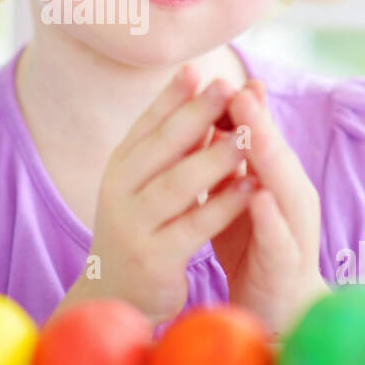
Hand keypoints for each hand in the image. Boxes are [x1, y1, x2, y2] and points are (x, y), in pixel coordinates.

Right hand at [85, 64, 258, 326]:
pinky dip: (222, 205)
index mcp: (120, 166)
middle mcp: (118, 190)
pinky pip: (192, 226)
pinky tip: (249, 187)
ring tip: (247, 134)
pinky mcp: (153, 257)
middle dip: (196, 114)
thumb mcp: (148, 185)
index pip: (148, 123)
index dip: (172, 96)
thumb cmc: (141, 230)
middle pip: (162, 145)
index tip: (200, 69)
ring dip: (214, 157)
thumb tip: (203, 96)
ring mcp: (133, 224)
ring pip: (178, 183)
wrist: (114, 296)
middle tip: (228, 87)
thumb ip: (173, 148)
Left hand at [204, 79, 328, 334]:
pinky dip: (271, 217)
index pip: (259, 136)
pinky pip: (281, 238)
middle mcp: (291, 198)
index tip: (220, 76)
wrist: (273, 309)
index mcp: (275, 179)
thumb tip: (211, 110)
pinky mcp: (289, 265)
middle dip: (258, 122)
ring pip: (285, 188)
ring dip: (269, 159)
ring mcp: (294, 231)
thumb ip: (228, 157)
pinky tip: (259, 198)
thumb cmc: (253, 244)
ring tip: (250, 131)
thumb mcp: (235, 194)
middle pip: (276, 154)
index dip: (242, 107)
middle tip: (238, 91)